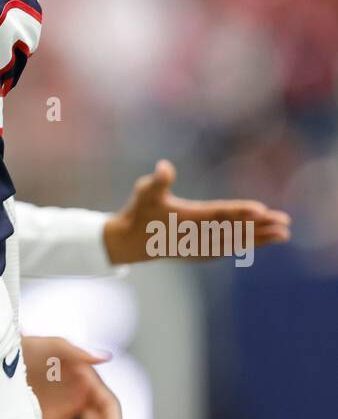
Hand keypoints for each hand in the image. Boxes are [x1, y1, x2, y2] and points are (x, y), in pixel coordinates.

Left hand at [22, 336, 121, 418]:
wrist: (6, 355)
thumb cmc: (34, 346)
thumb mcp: (56, 346)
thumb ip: (80, 353)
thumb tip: (105, 357)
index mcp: (86, 381)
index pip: (107, 402)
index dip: (113, 416)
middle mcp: (78, 397)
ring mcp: (64, 409)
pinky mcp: (47, 418)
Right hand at [103, 159, 290, 265]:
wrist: (130, 243)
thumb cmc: (139, 213)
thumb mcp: (144, 192)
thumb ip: (157, 181)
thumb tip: (164, 166)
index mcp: (188, 219)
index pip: (220, 213)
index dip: (240, 212)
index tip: (261, 210)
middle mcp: (199, 235)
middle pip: (236, 230)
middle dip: (261, 227)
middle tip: (286, 223)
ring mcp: (201, 246)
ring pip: (237, 241)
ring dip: (260, 238)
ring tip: (283, 233)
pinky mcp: (201, 252)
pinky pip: (229, 247)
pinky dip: (246, 244)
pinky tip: (260, 241)